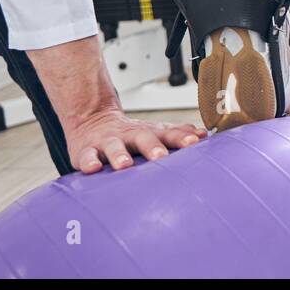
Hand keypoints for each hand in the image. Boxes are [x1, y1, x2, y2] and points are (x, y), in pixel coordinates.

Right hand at [67, 108, 206, 174]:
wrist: (93, 121)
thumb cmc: (131, 133)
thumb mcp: (154, 131)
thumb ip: (177, 133)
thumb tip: (203, 134)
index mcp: (149, 132)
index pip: (168, 133)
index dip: (181, 137)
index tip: (194, 142)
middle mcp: (130, 135)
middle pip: (142, 137)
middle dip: (152, 146)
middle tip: (161, 156)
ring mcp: (108, 142)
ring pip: (113, 146)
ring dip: (119, 155)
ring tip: (124, 165)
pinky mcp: (86, 151)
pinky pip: (87, 156)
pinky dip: (89, 161)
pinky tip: (93, 168)